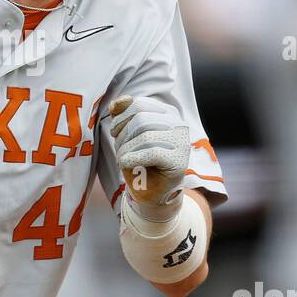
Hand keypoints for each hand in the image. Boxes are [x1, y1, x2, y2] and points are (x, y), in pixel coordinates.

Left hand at [107, 94, 189, 222]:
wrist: (153, 193)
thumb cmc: (140, 162)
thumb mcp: (128, 136)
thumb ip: (123, 116)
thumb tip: (115, 103)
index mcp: (167, 113)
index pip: (139, 105)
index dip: (121, 118)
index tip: (114, 132)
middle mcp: (178, 124)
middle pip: (141, 119)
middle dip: (122, 136)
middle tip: (120, 151)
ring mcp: (181, 142)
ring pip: (145, 137)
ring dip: (126, 150)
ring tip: (125, 160)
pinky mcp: (179, 160)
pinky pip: (151, 153)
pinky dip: (133, 159)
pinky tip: (128, 165)